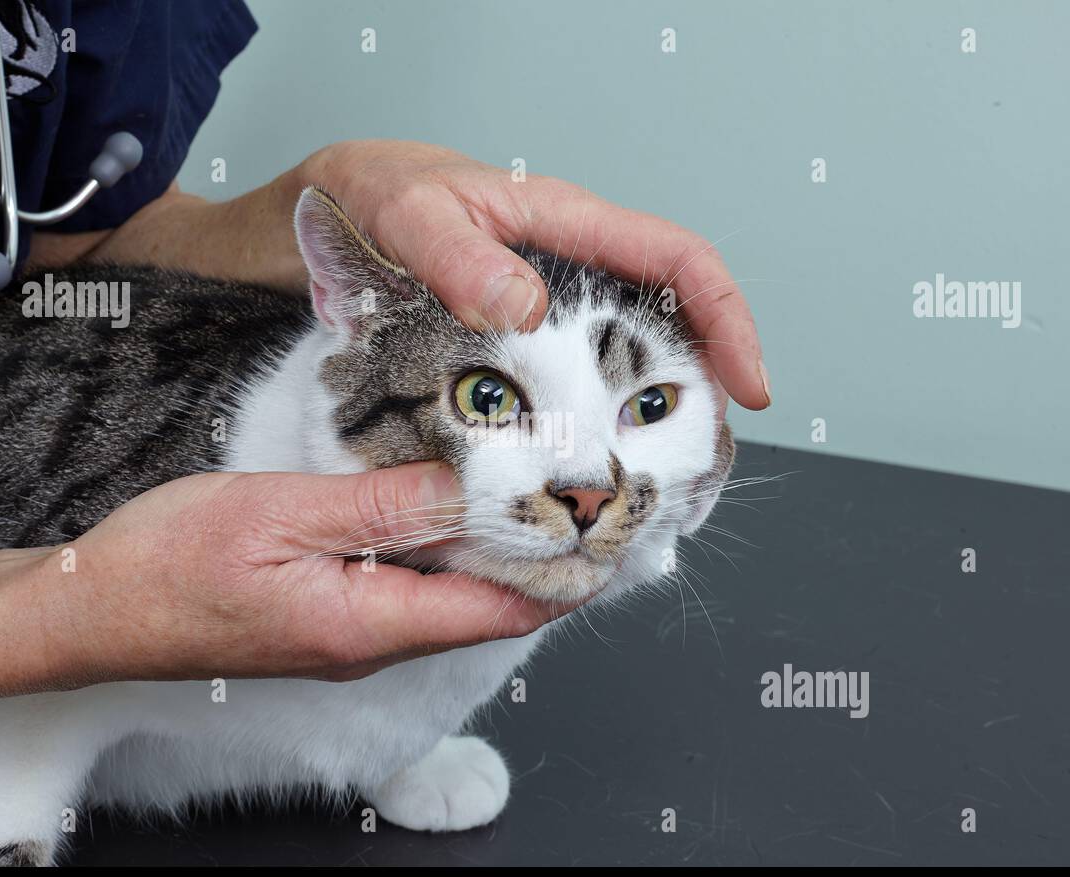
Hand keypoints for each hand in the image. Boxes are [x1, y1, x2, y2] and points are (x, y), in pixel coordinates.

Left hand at [49, 140, 770, 408]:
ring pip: (622, 367)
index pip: (679, 262)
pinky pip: (567, 392)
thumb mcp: (404, 214)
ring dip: (639, 427)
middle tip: (692, 469)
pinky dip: (579, 436)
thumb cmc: (369, 194)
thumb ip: (457, 255)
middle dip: (696, 393)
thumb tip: (527, 308)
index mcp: (567, 225)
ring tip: (644, 490)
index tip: (747, 388)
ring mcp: (546, 311)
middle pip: (670, 326)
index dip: (728, 321)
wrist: (322, 210)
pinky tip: (568, 480)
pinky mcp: (516, 350)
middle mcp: (571, 270)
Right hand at [55, 463, 567, 683]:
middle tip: (581, 486)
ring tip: (531, 479)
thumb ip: (383, 506)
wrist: (93, 610)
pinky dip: (441, 544)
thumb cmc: (170, 565)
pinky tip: (445, 496)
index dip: (562, 572)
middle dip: (537, 552)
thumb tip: (471, 489)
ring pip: (447, 592)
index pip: (499, 609)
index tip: (609, 525)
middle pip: (483, 603)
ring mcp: (351, 633)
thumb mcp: (283, 515)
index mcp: (369, 624)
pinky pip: (407, 585)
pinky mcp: (329, 616)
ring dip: (491, 544)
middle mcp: (371, 642)